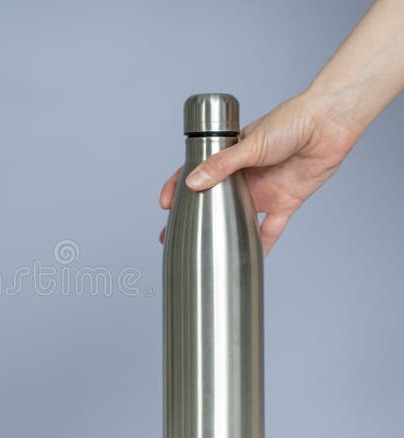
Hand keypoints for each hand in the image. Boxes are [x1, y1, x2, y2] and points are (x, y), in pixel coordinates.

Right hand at [159, 92, 361, 255]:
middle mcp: (244, 175)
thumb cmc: (290, 122)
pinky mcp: (285, 201)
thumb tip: (192, 183)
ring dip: (223, 234)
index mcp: (230, 155)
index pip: (197, 171)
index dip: (178, 186)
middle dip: (193, 217)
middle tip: (173, 235)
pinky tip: (252, 259)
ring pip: (238, 217)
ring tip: (205, 252)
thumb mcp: (250, 143)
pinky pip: (271, 228)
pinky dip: (262, 244)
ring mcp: (263, 190)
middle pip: (213, 199)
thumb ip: (221, 165)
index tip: (165, 204)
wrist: (329, 123)